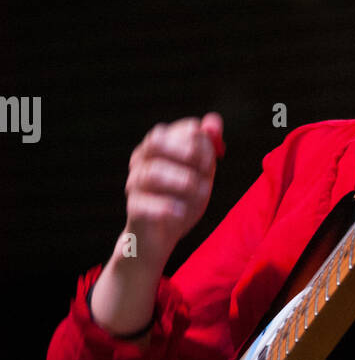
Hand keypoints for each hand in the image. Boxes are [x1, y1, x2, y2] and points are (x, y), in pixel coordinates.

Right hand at [124, 112, 224, 264]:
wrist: (159, 238)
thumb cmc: (180, 200)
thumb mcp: (199, 173)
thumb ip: (207, 146)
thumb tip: (214, 120)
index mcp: (154, 150)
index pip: (169, 130)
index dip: (193, 139)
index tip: (212, 159)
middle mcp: (140, 164)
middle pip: (154, 142)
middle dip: (184, 151)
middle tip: (206, 169)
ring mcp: (134, 187)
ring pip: (152, 173)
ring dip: (183, 181)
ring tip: (201, 193)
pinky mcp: (134, 211)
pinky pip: (146, 204)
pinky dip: (168, 207)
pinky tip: (181, 212)